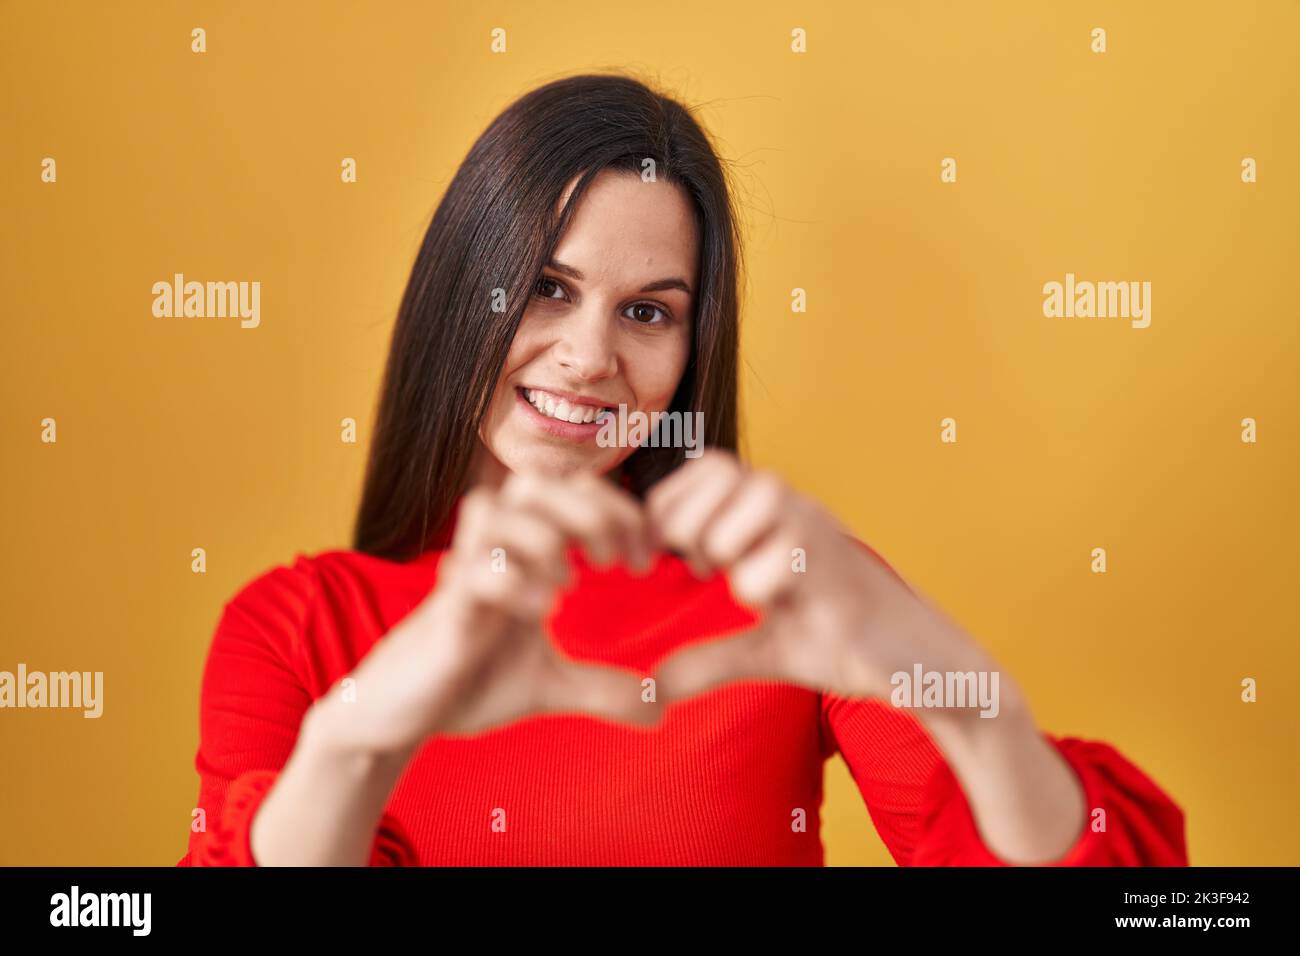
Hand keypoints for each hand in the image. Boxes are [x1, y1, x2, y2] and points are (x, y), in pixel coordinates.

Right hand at [329, 470, 659, 753]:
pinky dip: (514, 583)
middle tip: (615, 562)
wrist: (401, 716)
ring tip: (570, 585)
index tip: (646, 558)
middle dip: (590, 511)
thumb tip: (660, 708)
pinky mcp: (446, 612)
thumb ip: (604, 688)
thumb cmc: (470, 682)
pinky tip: (541, 612)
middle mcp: (493, 552)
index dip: (617, 508)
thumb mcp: (550, 684)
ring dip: (546, 539)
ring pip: (498, 510)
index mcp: (522, 552)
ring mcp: (466, 577)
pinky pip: (474, 572)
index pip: (572, 489)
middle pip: (537, 483)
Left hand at [645, 450, 993, 706]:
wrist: (926, 665)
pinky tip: (777, 608)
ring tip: (738, 585)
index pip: (708, 470)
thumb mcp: (766, 650)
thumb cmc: (847, 642)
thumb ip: (710, 658)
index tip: (655, 559)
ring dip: (728, 543)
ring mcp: (827, 538)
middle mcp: (800, 514)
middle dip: (691, 523)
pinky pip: (789, 556)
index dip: (667, 507)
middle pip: (725, 470)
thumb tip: (654, 686)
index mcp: (776, 520)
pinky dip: (762, 584)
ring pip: (761, 495)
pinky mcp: (845, 574)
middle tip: (700, 571)